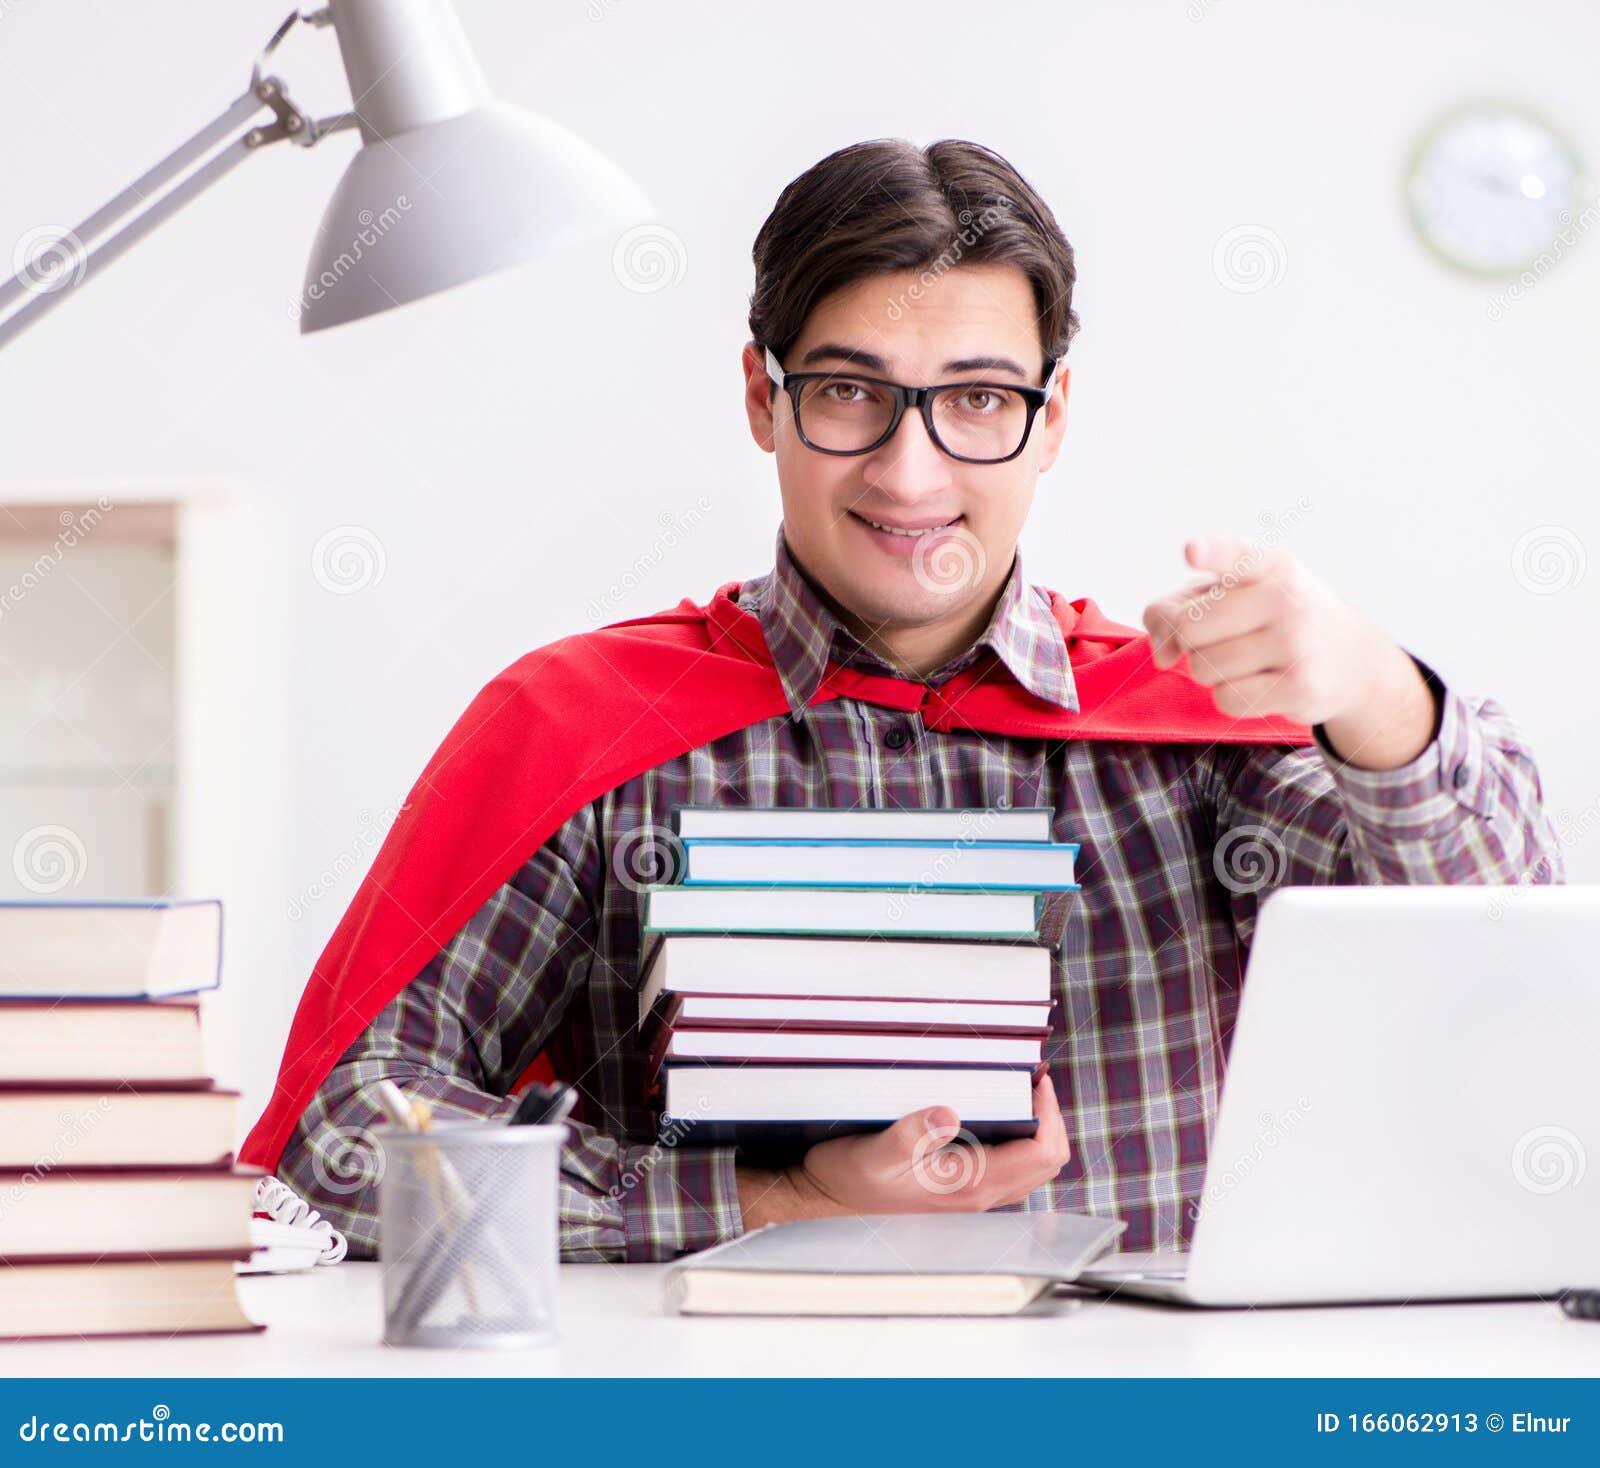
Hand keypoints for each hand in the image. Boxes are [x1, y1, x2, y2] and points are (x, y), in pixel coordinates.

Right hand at [735, 1069, 1070, 1227]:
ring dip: (1035, 1129)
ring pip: (1031, 1166)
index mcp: (970, 1183)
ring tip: (1018, 1091)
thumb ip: (912, 1134)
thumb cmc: (848, 1177)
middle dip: (1050, 1117)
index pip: (1042, 1152)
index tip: (1035, 1078)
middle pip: (1046, 1161)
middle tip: (1031, 1080)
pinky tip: (992, 1112)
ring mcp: (971, 1194)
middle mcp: (979, 1194)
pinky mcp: (958, 1188)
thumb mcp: (875, 1151)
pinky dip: (1015, 1139)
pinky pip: (1009, 1167)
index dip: (1050, 1112)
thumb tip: (949, 1113)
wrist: (824, 1198)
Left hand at [1140, 535, 1437, 769]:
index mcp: (1268, 565)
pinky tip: (1262, 683)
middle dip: (1192, 641)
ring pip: (1204, 668)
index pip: (1236, 556)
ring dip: (1212, 672)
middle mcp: (1285, 597)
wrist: (1351, 659)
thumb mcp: (1230, 596)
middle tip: (1224, 638)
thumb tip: (1162, 654)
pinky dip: (1231, 697)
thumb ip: (1175, 608)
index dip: (1211, 553)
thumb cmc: (1272, 620)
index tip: (1192, 551)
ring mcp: (1295, 642)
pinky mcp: (1299, 685)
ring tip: (1248, 660)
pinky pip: (1226, 699)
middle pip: (1188, 629)